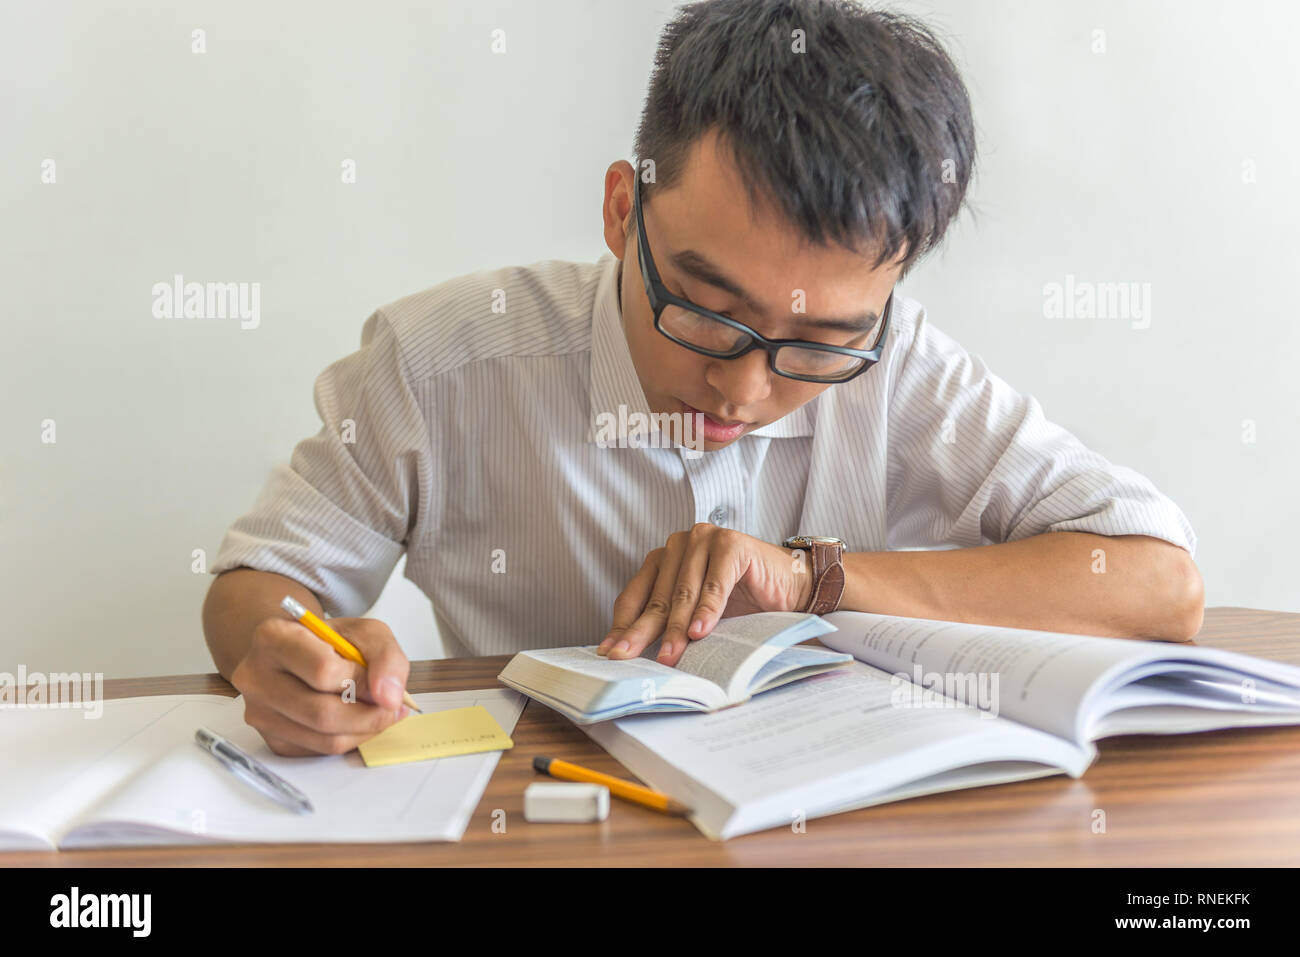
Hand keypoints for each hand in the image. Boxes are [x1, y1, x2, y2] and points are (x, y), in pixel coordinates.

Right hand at [230, 615, 411, 755]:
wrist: (301, 654)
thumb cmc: (330, 642)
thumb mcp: (365, 632)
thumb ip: (386, 657)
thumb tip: (389, 698)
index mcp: (273, 638)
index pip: (323, 671)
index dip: (361, 682)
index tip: (381, 683)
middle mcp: (255, 677)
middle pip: (322, 713)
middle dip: (368, 715)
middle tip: (391, 708)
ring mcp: (259, 712)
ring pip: (324, 739)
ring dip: (363, 731)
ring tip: (378, 713)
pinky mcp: (271, 739)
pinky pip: (319, 751)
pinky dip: (349, 740)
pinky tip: (356, 720)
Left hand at [597, 524, 812, 666]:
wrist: (791, 588)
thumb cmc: (743, 602)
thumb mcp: (697, 616)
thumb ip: (669, 624)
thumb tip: (633, 654)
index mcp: (664, 559)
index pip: (635, 596)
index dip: (623, 627)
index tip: (610, 653)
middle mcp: (680, 544)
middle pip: (657, 598)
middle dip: (642, 633)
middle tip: (627, 658)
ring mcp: (705, 539)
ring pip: (683, 593)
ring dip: (676, 628)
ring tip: (669, 656)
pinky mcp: (731, 544)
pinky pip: (714, 583)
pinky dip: (707, 610)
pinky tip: (699, 631)